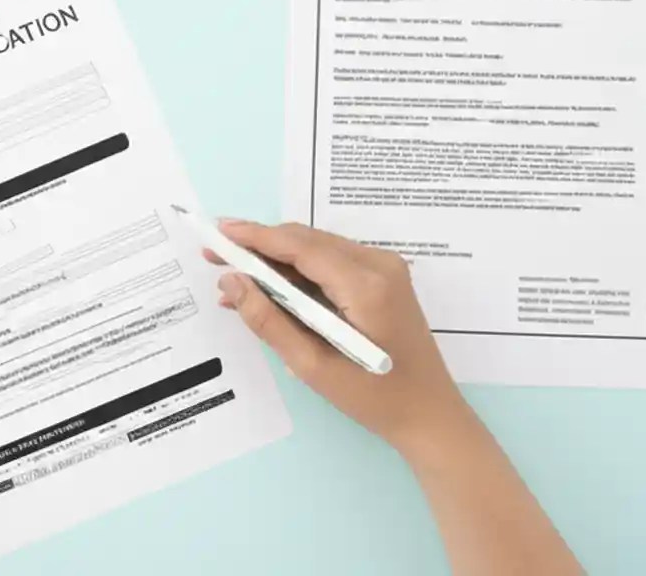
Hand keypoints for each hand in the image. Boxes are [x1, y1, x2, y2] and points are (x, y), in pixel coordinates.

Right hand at [208, 220, 475, 459]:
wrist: (430, 415)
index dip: (255, 237)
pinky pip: (331, 264)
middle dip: (259, 246)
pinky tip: (268, 289)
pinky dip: (298, 273)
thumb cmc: (374, 398)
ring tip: (234, 278)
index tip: (217, 231)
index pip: (300, 246)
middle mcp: (379, 265)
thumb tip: (231, 283)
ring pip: (317, 249)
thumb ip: (268, 321)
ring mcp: (385, 269)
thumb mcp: (312, 366)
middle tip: (215, 255)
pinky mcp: (383, 280)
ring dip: (276, 260)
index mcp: (366, 285)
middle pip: (307, 241)